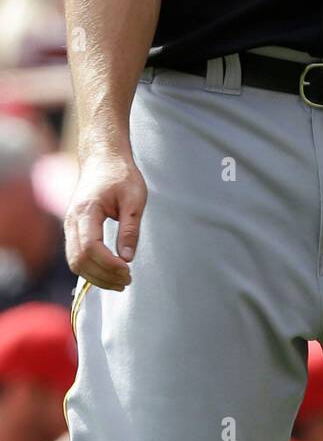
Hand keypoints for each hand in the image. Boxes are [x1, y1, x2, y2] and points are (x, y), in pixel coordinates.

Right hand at [64, 151, 146, 289]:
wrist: (103, 158)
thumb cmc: (121, 175)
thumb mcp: (135, 199)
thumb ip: (130, 229)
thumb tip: (127, 258)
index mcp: (86, 211)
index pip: (89, 247)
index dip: (107, 264)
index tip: (128, 271)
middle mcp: (72, 220)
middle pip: (78, 260)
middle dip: (102, 276)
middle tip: (127, 281)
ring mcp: (69, 225)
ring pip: (74, 262)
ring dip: (96, 277)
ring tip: (120, 282)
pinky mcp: (73, 229)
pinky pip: (75, 256)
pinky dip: (90, 269)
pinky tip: (109, 273)